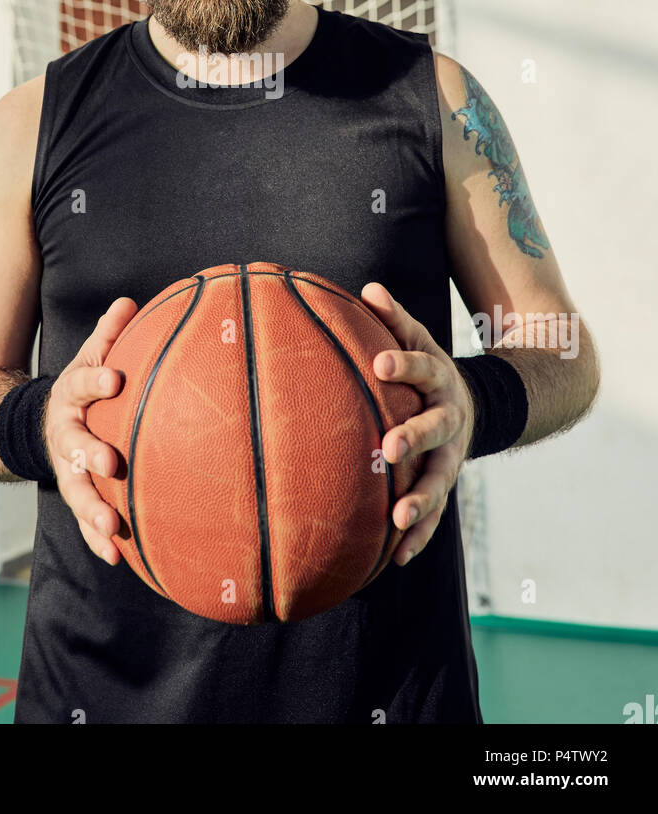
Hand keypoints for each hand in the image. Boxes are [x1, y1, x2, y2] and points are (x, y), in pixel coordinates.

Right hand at [42, 297, 137, 565]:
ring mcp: (67, 467)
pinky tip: (117, 555)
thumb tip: (129, 302)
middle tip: (111, 463)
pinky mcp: (75, 492)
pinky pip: (85, 518)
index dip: (98, 380)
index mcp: (72, 395)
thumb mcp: (91, 356)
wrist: (40, 424)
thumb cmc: (85, 384)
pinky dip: (98, 538)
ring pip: (77, 489)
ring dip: (93, 508)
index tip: (116, 379)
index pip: (83, 382)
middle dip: (91, 454)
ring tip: (112, 524)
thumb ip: (108, 334)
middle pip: (75, 444)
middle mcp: (66, 434)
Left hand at [360, 282, 474, 566]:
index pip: (422, 367)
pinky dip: (418, 536)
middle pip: (435, 428)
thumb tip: (368, 288)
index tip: (377, 362)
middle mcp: (449, 418)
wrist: (476, 405)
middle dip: (414, 438)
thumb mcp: (417, 340)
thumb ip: (394, 320)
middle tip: (389, 447)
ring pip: (440, 479)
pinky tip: (397, 556)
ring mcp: (451, 454)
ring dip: (420, 499)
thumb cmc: (426, 370)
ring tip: (397, 518)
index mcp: (439, 379)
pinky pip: (434, 513)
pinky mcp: (445, 482)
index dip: (402, 363)